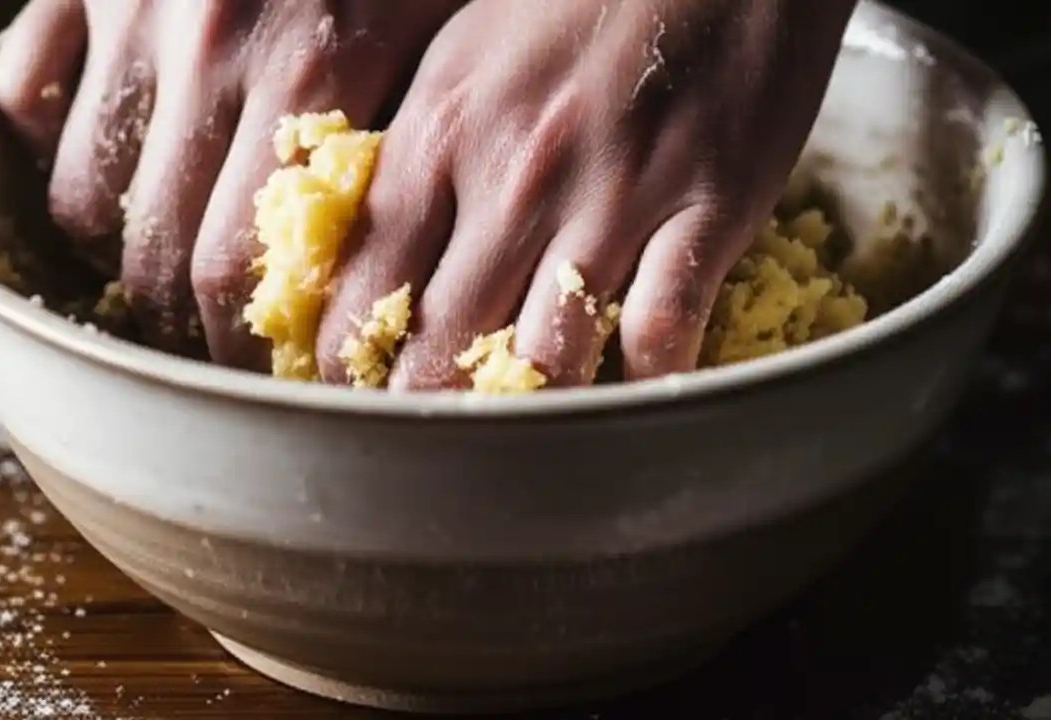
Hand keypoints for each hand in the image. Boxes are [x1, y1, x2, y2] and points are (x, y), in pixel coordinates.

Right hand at [0, 0, 465, 361]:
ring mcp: (136, 17)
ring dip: (121, 256)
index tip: (269, 372)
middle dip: (187, 330)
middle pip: (164, 260)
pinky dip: (57, 152)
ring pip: (89, 201)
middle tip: (218, 350)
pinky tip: (107, 172)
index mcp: (318, 68)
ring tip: (165, 271)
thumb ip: (411, 126)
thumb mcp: (445, 22)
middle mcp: (215, 52)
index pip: (250, 275)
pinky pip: (30, 100)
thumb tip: (401, 257)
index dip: (248, 348)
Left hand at [312, 0, 856, 388]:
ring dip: (527, 409)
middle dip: (420, 409)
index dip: (341, 360)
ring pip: (546, 361)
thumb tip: (352, 245)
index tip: (345, 391)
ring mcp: (614, 198)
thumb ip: (407, 152)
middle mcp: (514, 178)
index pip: (360, 285)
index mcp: (439, 134)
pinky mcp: (709, 210)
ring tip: (515, 432)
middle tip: (420, 441)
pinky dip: (644, 378)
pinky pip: (664, 334)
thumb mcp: (459, 55)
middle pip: (439, 344)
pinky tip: (631, 386)